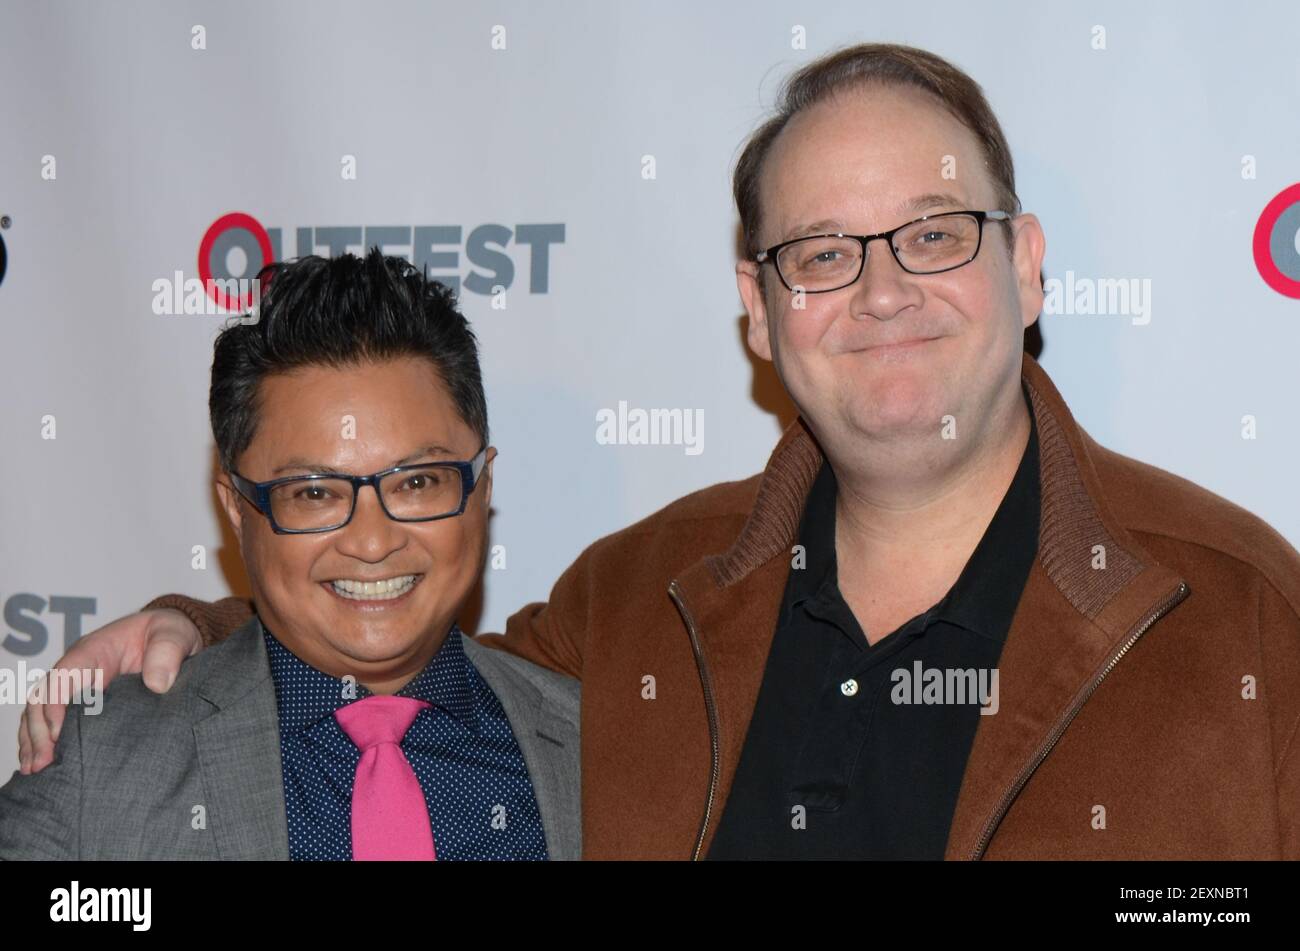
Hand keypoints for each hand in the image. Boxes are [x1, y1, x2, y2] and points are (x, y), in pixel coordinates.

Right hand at [17, 608, 201, 773]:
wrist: (171, 639)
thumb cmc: (167, 633)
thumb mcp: (174, 634)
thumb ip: (167, 652)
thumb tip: (157, 684)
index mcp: (95, 650)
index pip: (65, 674)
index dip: (57, 703)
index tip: (60, 732)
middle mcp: (77, 669)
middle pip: (43, 697)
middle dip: (40, 730)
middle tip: (45, 761)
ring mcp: (75, 687)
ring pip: (39, 712)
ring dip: (35, 740)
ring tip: (38, 769)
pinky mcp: (80, 703)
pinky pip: (49, 721)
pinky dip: (41, 741)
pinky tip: (39, 765)